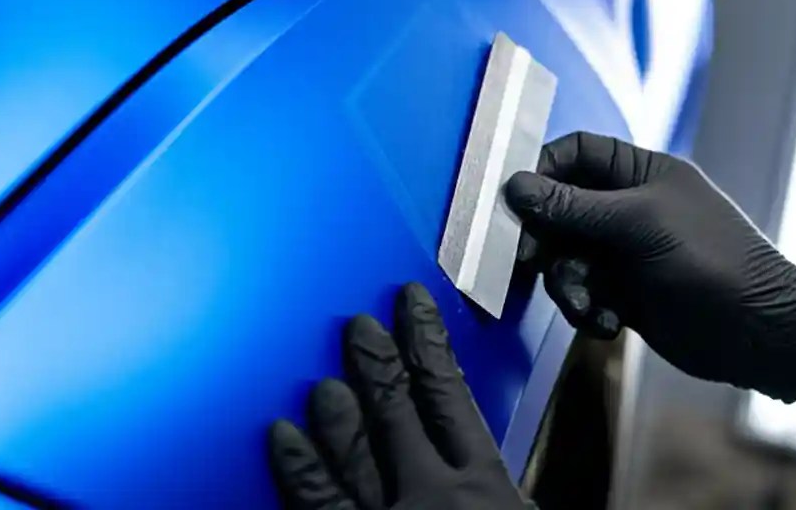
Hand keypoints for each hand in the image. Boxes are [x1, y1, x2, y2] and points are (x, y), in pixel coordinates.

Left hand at [268, 283, 534, 509]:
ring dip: (335, 410)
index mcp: (484, 483)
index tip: (413, 305)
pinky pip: (317, 502)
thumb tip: (501, 475)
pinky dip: (299, 467)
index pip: (449, 391)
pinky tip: (284, 439)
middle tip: (358, 327)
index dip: (427, 342)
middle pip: (395, 408)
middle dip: (375, 362)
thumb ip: (511, 492)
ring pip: (351, 450)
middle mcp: (430, 491)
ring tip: (320, 381)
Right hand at [503, 132, 795, 402]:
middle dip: (546, 238)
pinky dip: (586, 308)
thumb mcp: (638, 225)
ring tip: (585, 303)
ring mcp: (624, 251)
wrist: (759, 334)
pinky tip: (607, 322)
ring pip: (565, 257)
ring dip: (566, 284)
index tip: (517, 199)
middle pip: (559, 209)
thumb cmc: (713, 263)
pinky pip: (582, 292)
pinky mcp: (623, 291)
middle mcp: (629, 208)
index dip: (542, 170)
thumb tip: (516, 187)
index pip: (576, 152)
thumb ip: (574, 207)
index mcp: (641, 173)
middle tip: (532, 259)